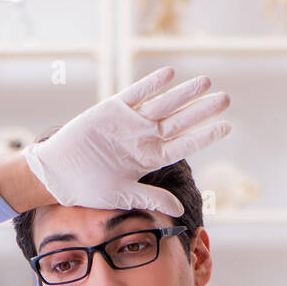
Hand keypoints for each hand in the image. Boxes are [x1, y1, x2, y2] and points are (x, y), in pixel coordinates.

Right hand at [23, 66, 231, 216]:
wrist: (58, 174)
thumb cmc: (89, 188)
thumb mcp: (123, 196)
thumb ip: (151, 198)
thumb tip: (178, 210)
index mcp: (149, 158)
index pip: (183, 144)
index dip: (205, 135)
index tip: (227, 127)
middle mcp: (143, 138)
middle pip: (179, 121)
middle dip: (202, 110)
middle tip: (226, 99)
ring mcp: (129, 122)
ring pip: (163, 104)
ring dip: (184, 93)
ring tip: (206, 82)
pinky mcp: (111, 110)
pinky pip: (135, 94)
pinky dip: (150, 85)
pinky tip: (169, 75)